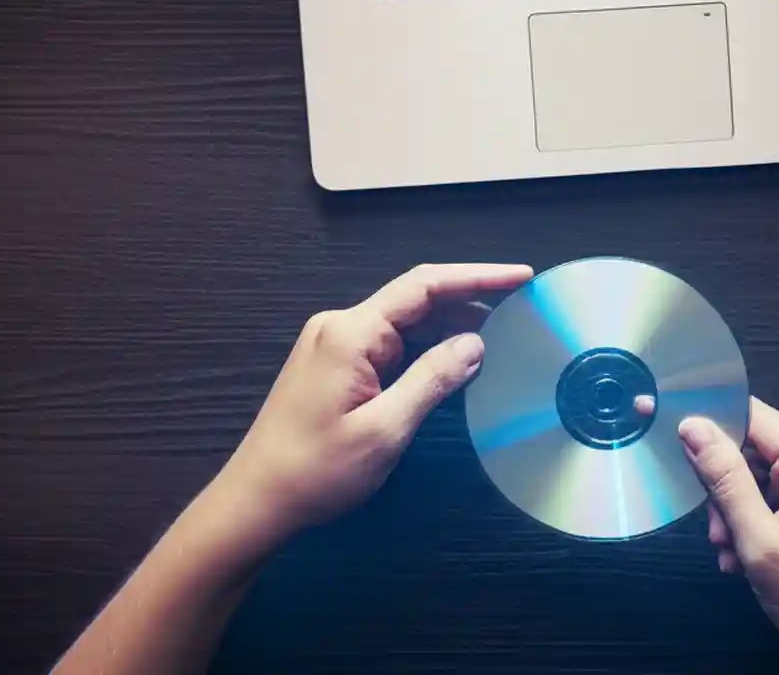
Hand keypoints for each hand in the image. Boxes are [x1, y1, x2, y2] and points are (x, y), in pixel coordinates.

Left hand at [219, 263, 532, 538]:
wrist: (256, 501)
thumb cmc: (316, 471)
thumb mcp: (385, 429)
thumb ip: (433, 380)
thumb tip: (476, 344)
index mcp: (350, 333)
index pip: (424, 286)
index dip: (477, 276)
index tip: (521, 277)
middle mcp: (340, 327)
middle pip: (416, 299)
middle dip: (470, 300)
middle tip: (520, 311)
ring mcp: (334, 344)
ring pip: (404, 322)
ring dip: (450, 325)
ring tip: (500, 335)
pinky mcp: (333, 365)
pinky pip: (390, 343)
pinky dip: (426, 346)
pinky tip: (455, 358)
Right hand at [679, 399, 778, 674]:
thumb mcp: (763, 547)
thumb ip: (726, 483)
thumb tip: (694, 428)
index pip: (752, 417)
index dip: (705, 420)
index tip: (664, 424)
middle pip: (755, 446)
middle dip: (725, 487)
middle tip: (718, 533)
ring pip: (764, 472)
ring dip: (739, 508)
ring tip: (735, 552)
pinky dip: (760, 515)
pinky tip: (750, 551)